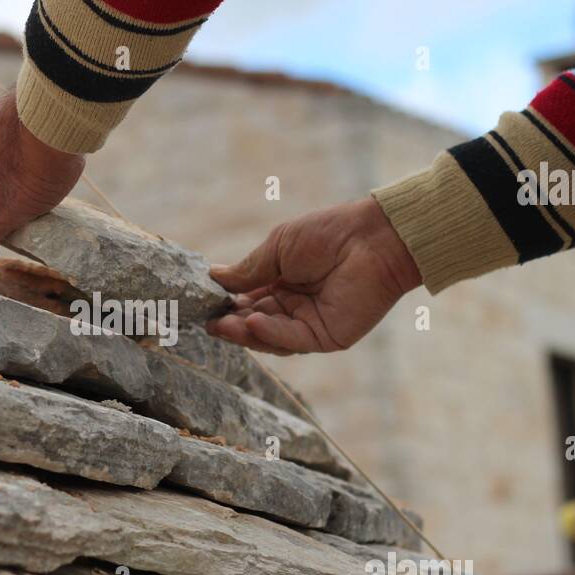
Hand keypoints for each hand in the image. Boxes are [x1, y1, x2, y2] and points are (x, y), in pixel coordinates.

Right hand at [206, 196, 421, 354]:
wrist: (372, 239)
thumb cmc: (328, 234)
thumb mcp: (278, 247)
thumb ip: (248, 269)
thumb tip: (214, 277)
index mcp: (283, 282)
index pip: (248, 300)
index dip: (226, 304)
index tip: (203, 305)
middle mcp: (294, 306)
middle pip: (255, 323)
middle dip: (231, 323)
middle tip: (208, 321)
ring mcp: (309, 324)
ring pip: (269, 336)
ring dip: (244, 332)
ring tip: (222, 324)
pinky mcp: (326, 337)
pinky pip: (292, 339)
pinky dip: (269, 333)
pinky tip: (251, 321)